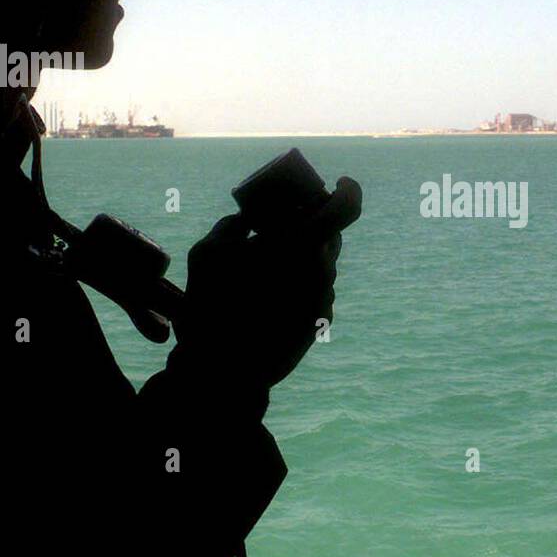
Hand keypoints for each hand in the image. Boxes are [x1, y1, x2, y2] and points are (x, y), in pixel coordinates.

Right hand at [172, 177, 361, 390]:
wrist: (224, 372)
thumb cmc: (212, 306)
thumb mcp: (208, 252)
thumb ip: (235, 223)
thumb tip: (252, 216)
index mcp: (301, 246)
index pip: (346, 206)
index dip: (348, 190)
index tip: (338, 183)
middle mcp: (322, 271)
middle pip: (331, 235)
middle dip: (311, 226)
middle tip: (285, 225)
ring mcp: (324, 299)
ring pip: (322, 264)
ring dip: (302, 258)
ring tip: (267, 267)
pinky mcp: (321, 321)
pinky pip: (315, 291)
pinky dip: (299, 285)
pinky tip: (269, 298)